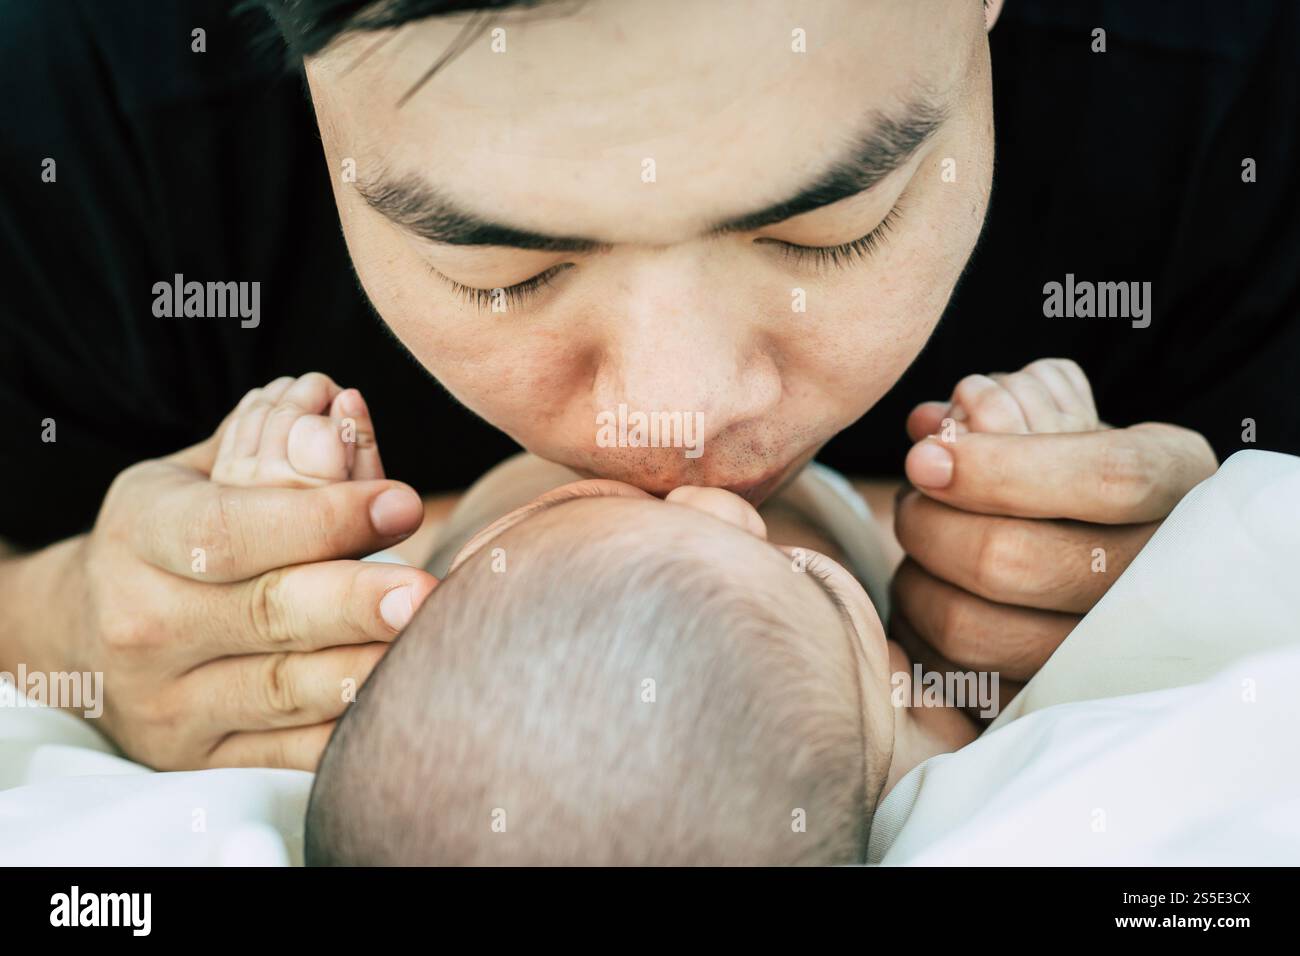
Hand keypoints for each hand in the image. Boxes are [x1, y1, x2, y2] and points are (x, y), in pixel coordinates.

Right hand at [17, 374, 436, 769]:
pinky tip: (400, 699)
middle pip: (265, 614)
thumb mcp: (194, 479)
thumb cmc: (170, 540)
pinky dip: (350, 728)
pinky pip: (290, 753)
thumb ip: (272, 449)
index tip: (402, 503)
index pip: (231, 531)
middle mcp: (145, 624)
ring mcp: (170, 702)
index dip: (320, 519)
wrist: (82, 637)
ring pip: (283, 691)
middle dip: (353, 602)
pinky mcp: (200, 759)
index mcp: (142, 535)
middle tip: (423, 592)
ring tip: (427, 644)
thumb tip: (348, 409)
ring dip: (365, 668)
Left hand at [891, 360, 1216, 715]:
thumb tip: (930, 425)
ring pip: (973, 629)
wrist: (1108, 551)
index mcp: (1180, 480)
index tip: (925, 458)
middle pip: (1019, 561)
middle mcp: (1163, 575)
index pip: (1106, 477)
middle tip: (911, 499)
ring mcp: (1113, 655)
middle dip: (932, 524)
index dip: (999, 468)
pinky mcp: (1054, 701)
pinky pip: (954, 680)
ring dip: (915, 580)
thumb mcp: (1057, 413)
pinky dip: (917, 636)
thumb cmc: (1067, 465)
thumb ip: (1002, 404)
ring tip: (917, 548)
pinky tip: (926, 596)